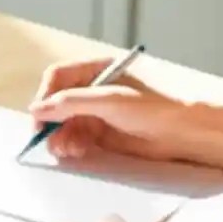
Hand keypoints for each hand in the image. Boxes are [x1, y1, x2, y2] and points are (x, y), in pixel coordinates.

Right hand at [30, 58, 189, 160]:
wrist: (185, 131)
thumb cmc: (154, 106)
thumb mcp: (109, 99)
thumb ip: (71, 103)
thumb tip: (37, 109)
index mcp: (97, 69)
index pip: (58, 77)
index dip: (46, 96)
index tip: (40, 118)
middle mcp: (95, 89)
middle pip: (59, 103)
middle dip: (52, 122)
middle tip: (49, 140)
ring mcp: (99, 112)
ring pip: (66, 123)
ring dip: (61, 136)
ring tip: (67, 149)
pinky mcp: (105, 133)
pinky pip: (79, 138)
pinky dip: (73, 145)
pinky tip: (77, 152)